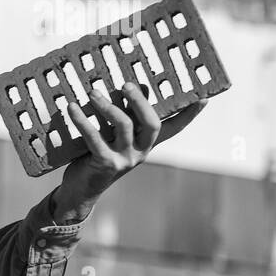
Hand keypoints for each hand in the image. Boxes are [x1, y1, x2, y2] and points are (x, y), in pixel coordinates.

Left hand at [50, 82, 207, 224]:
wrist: (80, 191)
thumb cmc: (96, 157)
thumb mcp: (114, 138)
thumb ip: (124, 117)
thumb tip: (131, 86)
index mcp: (147, 144)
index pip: (174, 128)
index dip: (189, 114)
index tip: (204, 98)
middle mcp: (141, 151)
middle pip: (152, 123)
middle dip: (140, 101)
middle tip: (126, 84)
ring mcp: (124, 158)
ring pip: (124, 125)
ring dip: (107, 105)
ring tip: (92, 92)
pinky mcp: (104, 162)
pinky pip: (94, 137)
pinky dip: (82, 121)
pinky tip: (72, 108)